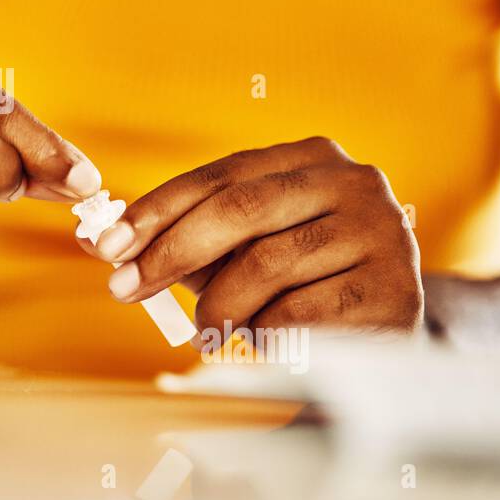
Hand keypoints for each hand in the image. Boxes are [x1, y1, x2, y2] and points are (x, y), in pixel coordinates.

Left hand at [85, 137, 422, 333]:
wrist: (384, 334)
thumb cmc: (299, 283)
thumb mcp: (247, 248)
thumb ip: (191, 238)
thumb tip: (110, 242)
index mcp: (311, 157)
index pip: (220, 176)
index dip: (157, 209)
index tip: (105, 244)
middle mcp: (353, 182)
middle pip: (240, 210)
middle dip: (170, 252)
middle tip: (123, 287)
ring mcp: (381, 232)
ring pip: (265, 265)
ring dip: (220, 305)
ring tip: (211, 326)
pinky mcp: (393, 290)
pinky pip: (297, 315)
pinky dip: (263, 334)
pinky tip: (264, 341)